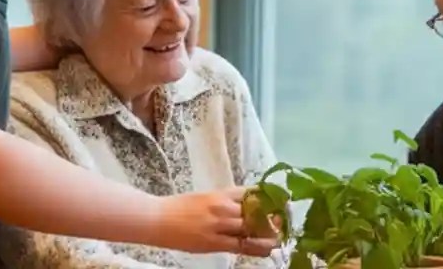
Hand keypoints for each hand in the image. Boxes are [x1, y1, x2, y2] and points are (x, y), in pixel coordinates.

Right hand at [156, 186, 280, 256]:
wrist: (157, 219)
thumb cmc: (179, 207)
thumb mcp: (205, 197)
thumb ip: (225, 200)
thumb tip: (247, 203)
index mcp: (221, 193)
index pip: (252, 193)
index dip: (269, 198)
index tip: (281, 202)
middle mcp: (223, 207)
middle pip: (256, 211)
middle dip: (272, 216)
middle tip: (285, 221)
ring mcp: (219, 225)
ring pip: (251, 229)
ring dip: (268, 233)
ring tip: (280, 236)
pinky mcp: (213, 243)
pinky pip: (240, 246)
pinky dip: (255, 248)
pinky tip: (267, 249)